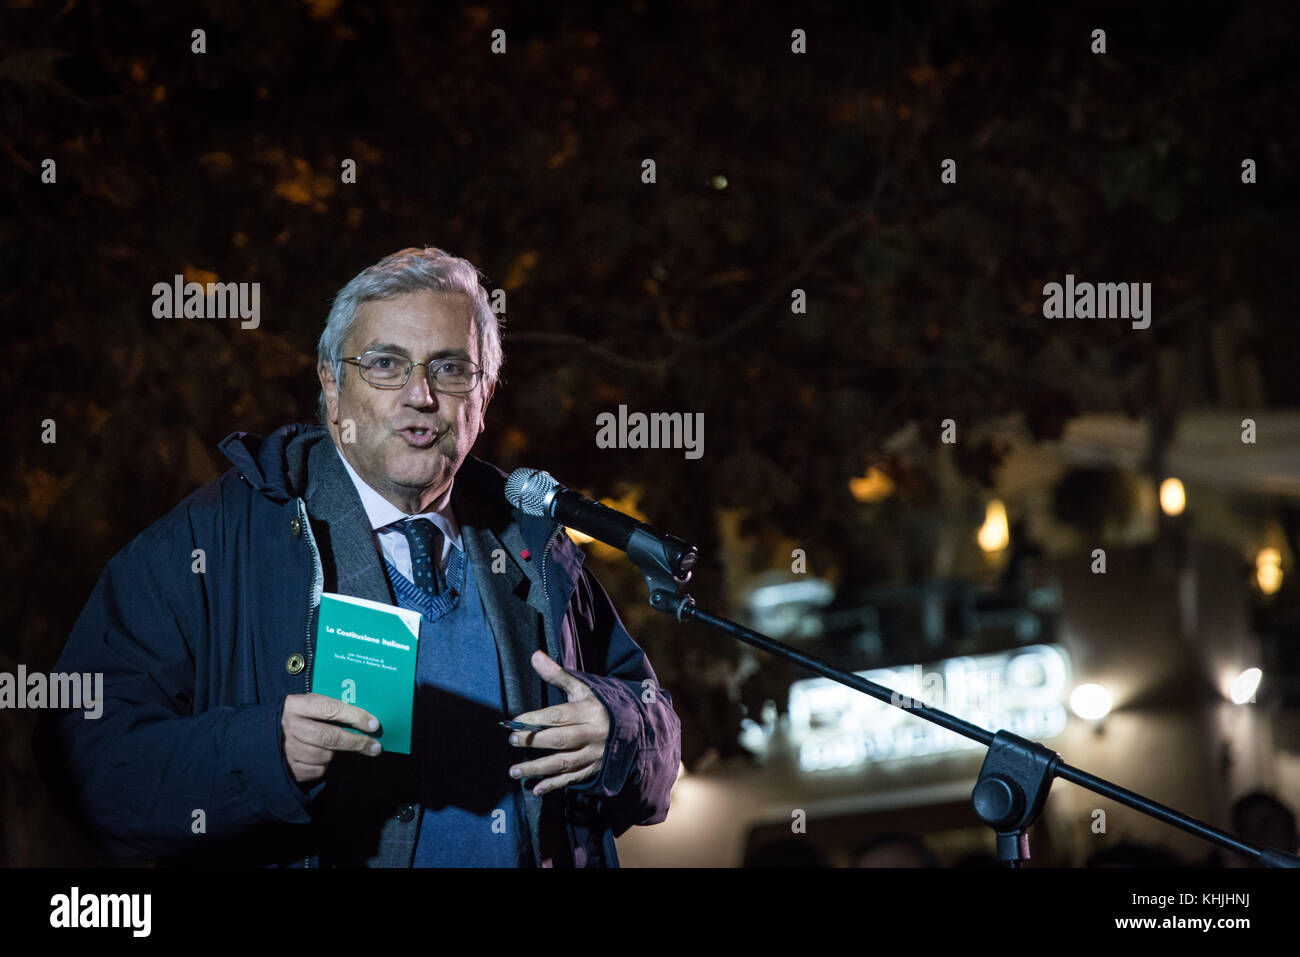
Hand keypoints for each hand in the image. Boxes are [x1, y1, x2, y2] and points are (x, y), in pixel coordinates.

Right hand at [281, 692, 381, 784]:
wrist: (257, 737)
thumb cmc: (295, 718)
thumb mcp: (306, 705)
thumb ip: (329, 708)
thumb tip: (365, 719)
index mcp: (296, 705)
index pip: (331, 709)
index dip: (355, 717)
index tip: (374, 724)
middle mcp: (290, 727)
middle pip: (331, 737)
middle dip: (357, 742)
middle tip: (375, 747)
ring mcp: (287, 749)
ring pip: (326, 756)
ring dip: (335, 754)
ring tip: (331, 747)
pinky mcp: (287, 768)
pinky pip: (318, 770)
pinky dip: (323, 766)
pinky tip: (316, 757)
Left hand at [507, 650, 609, 794]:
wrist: (635, 727)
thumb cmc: (600, 704)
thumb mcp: (583, 687)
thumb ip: (557, 675)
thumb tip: (534, 656)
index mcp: (590, 711)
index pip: (559, 715)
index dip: (535, 719)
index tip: (514, 721)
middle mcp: (594, 734)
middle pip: (560, 740)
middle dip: (533, 741)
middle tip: (512, 740)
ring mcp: (595, 754)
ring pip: (563, 763)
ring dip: (537, 769)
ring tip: (514, 771)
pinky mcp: (596, 769)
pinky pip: (573, 778)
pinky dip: (554, 785)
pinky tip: (536, 789)